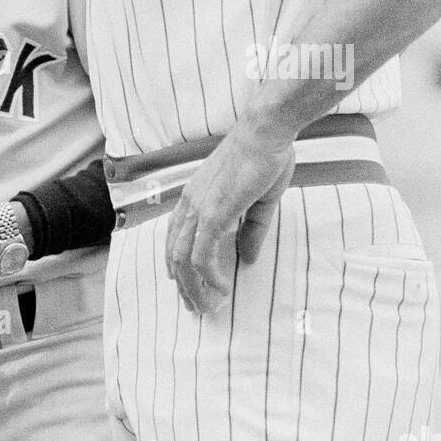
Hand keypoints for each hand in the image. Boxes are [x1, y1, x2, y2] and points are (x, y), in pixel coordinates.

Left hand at [164, 120, 294, 315]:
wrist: (266, 132)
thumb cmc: (265, 157)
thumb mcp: (259, 201)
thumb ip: (251, 230)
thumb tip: (247, 259)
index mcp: (196, 195)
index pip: (175, 236)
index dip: (177, 264)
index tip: (187, 286)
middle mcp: (190, 202)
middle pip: (174, 253)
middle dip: (183, 285)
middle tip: (197, 308)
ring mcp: (199, 207)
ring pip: (182, 259)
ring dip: (192, 287)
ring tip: (208, 307)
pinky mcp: (213, 212)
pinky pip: (201, 254)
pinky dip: (208, 276)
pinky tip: (222, 287)